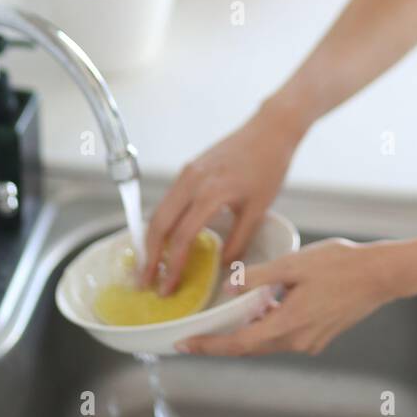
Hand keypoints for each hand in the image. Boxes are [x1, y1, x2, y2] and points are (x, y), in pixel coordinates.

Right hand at [139, 100, 302, 293]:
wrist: (271, 129)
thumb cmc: (269, 165)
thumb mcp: (259, 208)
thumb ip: (239, 240)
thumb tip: (223, 266)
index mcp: (210, 193)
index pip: (182, 237)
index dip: (173, 266)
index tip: (167, 287)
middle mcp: (192, 181)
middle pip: (159, 224)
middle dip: (149, 257)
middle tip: (145, 282)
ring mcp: (188, 173)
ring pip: (159, 211)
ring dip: (152, 240)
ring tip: (151, 266)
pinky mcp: (189, 169)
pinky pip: (168, 200)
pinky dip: (162, 222)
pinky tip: (165, 239)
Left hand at [174, 237, 394, 356]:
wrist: (381, 274)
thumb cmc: (341, 264)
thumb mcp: (294, 264)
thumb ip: (258, 277)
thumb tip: (228, 288)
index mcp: (287, 324)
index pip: (238, 343)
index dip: (209, 346)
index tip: (185, 346)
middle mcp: (297, 341)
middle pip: (251, 346)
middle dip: (224, 340)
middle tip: (199, 333)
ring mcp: (311, 341)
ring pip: (269, 340)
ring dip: (251, 329)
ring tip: (236, 311)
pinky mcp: (321, 335)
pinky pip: (287, 335)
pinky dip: (271, 324)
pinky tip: (270, 304)